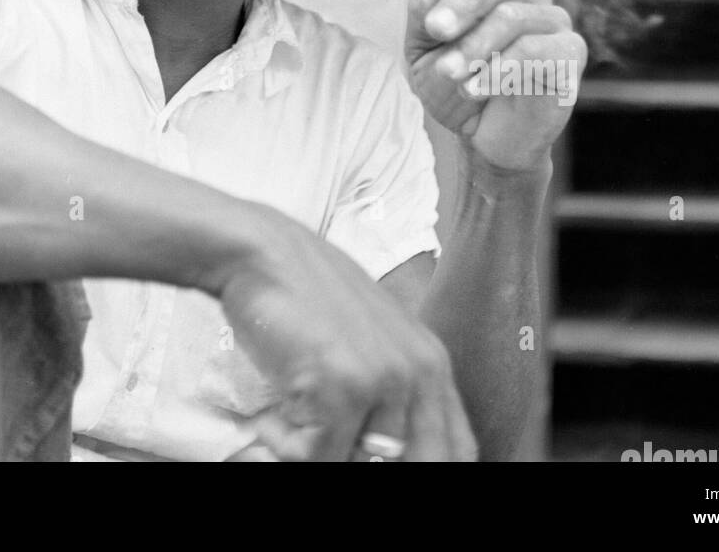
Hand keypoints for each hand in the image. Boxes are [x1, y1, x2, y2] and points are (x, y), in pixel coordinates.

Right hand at [213, 208, 475, 461]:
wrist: (261, 252)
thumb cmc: (302, 295)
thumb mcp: (369, 340)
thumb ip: (394, 394)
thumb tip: (386, 450)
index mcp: (432, 363)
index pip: (457, 450)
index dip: (426, 466)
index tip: (375, 458)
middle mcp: (419, 372)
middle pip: (422, 462)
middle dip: (361, 460)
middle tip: (322, 444)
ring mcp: (384, 379)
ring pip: (360, 464)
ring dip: (316, 452)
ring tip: (290, 422)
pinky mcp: (343, 388)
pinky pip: (316, 456)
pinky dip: (282, 443)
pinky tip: (270, 415)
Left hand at [405, 0, 584, 171]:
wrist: (483, 139)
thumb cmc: (455, 87)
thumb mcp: (423, 52)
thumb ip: (424, 15)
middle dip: (458, 6)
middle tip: (435, 29)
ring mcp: (552, 21)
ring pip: (512, 17)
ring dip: (474, 47)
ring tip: (452, 75)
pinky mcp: (570, 53)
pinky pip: (536, 49)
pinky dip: (500, 69)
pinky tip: (478, 87)